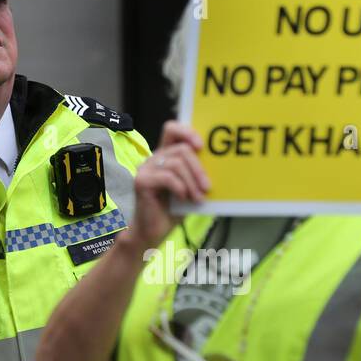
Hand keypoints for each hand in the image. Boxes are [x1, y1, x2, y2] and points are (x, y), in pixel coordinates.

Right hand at [128, 121, 210, 251]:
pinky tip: (184, 198)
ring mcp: (145, 169)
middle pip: (181, 149)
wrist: (153, 232)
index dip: (187, 132)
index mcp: (165, 156)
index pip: (172, 129)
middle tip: (207, 187)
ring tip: (197, 198)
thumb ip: (195, 174)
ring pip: (175, 164)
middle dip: (198, 168)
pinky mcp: (141, 181)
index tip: (201, 146)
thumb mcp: (189, 188)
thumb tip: (218, 165)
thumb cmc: (172, 210)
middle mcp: (153, 158)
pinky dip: (180, 188)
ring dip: (192, 182)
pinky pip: (167, 177)